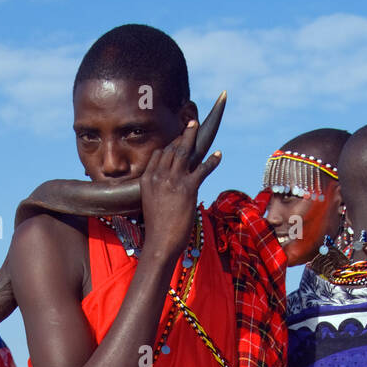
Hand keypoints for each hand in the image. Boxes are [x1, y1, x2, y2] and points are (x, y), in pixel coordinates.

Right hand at [140, 119, 221, 263]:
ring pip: (183, 151)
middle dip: (183, 135)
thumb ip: (157, 191)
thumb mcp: (151, 204)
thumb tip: (165, 191)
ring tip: (198, 125)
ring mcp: (173, 181)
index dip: (171, 145)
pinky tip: (219, 155)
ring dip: (192, 135)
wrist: (160, 243)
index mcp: (148, 179)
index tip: (179, 139)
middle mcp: (158, 176)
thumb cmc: (157, 228)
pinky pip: (202, 169)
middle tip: (192, 124)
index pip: (159, 154)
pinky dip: (212, 161)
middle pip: (171, 148)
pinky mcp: (188, 188)